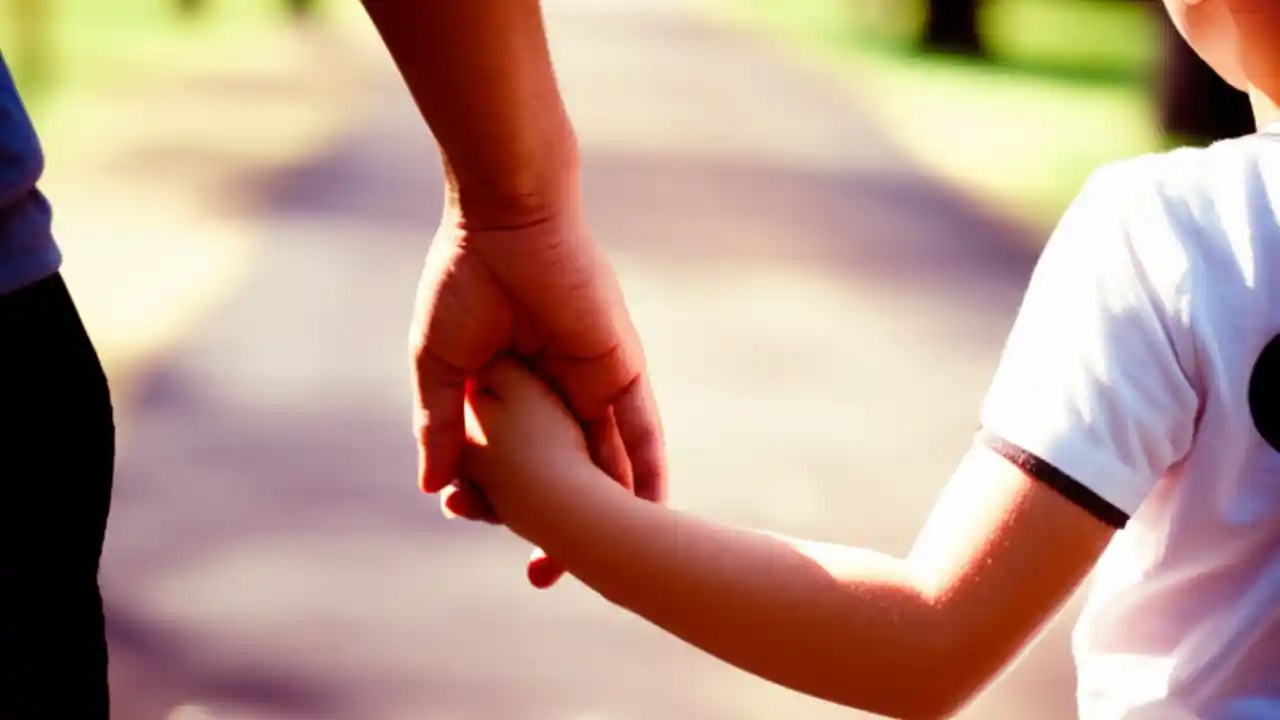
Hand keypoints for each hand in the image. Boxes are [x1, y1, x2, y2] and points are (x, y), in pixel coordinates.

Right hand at [410, 197, 665, 586]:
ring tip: (612, 571)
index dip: (498, 503)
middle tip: (544, 577)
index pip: (513, 463)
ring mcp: (592, 386)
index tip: (473, 527)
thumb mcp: (439, 364)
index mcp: (511, 394)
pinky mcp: (621, 371)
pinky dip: (647, 474)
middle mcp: (557, 397)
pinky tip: (651, 519)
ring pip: (608, 464)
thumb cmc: (464, 281)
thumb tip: (432, 488)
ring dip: (611, 515)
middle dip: (559, 528)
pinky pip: (641, 432)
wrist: (505, 221)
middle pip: (566, 476)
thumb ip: (441, 424)